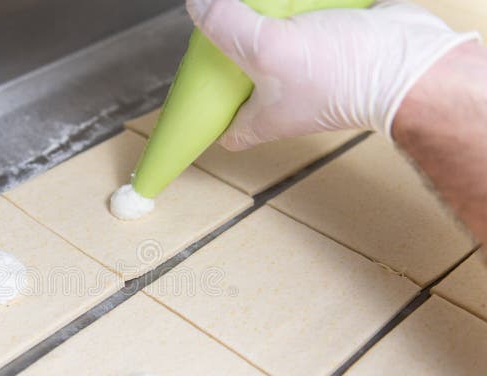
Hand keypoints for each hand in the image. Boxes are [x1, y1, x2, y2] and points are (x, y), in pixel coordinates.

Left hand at [186, 0, 479, 149]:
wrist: (412, 61)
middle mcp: (284, 100)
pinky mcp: (334, 45)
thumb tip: (197, 4)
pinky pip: (305, 27)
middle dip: (229, 57)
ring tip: (244, 7)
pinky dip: (294, 11)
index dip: (207, 118)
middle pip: (244, 83)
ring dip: (261, 28)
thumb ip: (227, 27)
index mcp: (263, 119)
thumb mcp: (268, 51)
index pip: (225, 131)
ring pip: (274, 50)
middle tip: (216, 31)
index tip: (194, 96)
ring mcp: (310, 72)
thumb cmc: (343, 75)